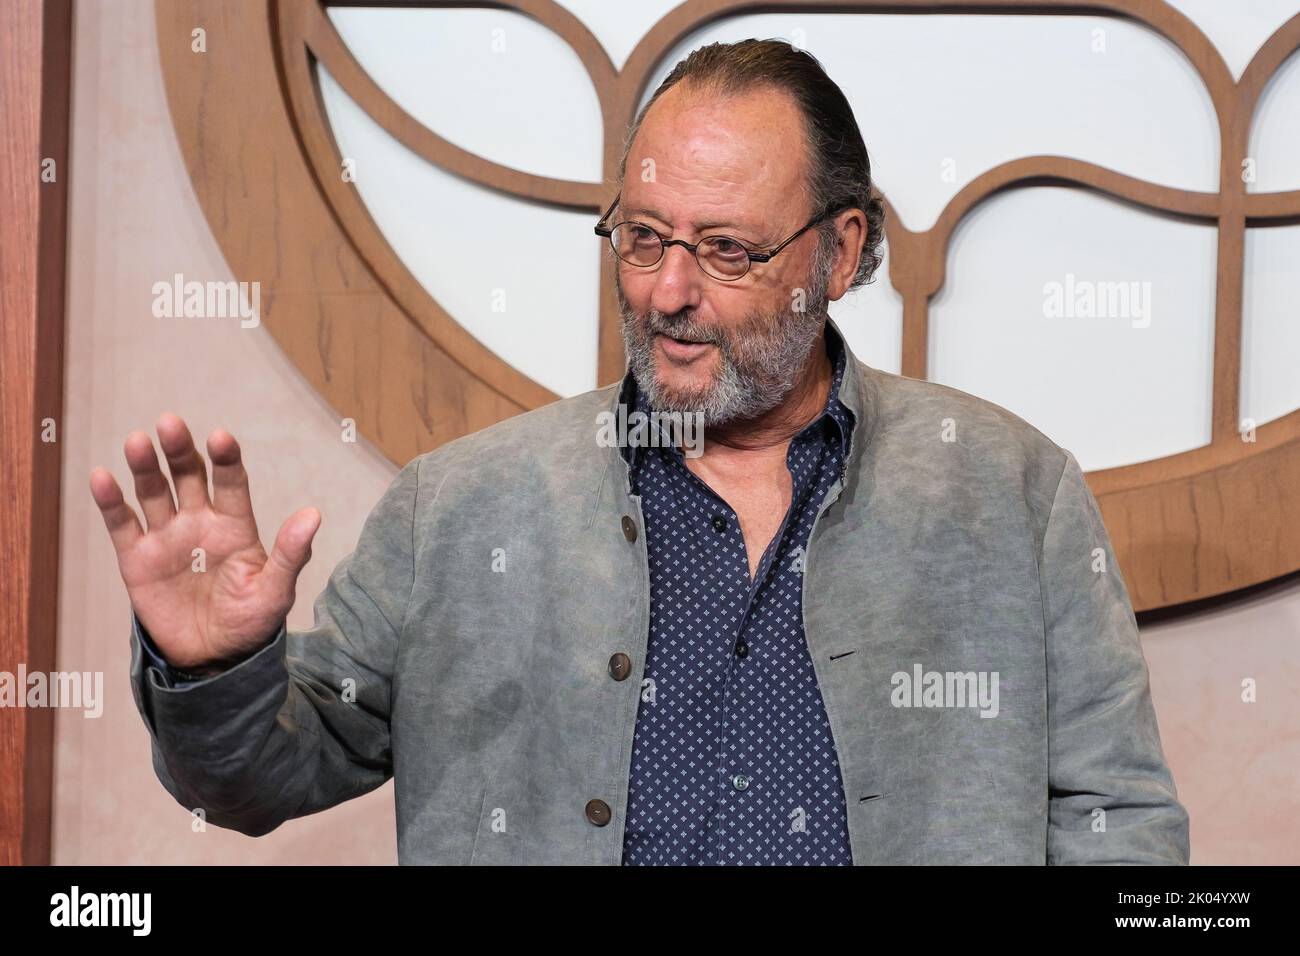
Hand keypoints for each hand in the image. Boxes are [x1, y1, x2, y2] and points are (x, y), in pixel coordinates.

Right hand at [89, 413, 319, 670]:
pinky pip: (122, 524)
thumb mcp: (275, 590)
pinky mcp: (137, 558)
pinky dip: (110, 501)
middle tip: (170, 424)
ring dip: (144, 467)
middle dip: (179, 451)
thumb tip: (314, 514)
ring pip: (153, 492)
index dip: (225, 459)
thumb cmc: (251, 622)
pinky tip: (102, 477)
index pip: (230, 483)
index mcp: (235, 526)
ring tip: (137, 442)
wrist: (214, 659)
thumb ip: (290, 553)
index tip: (220, 438)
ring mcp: (167, 538)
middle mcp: (199, 523)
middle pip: (188, 477)